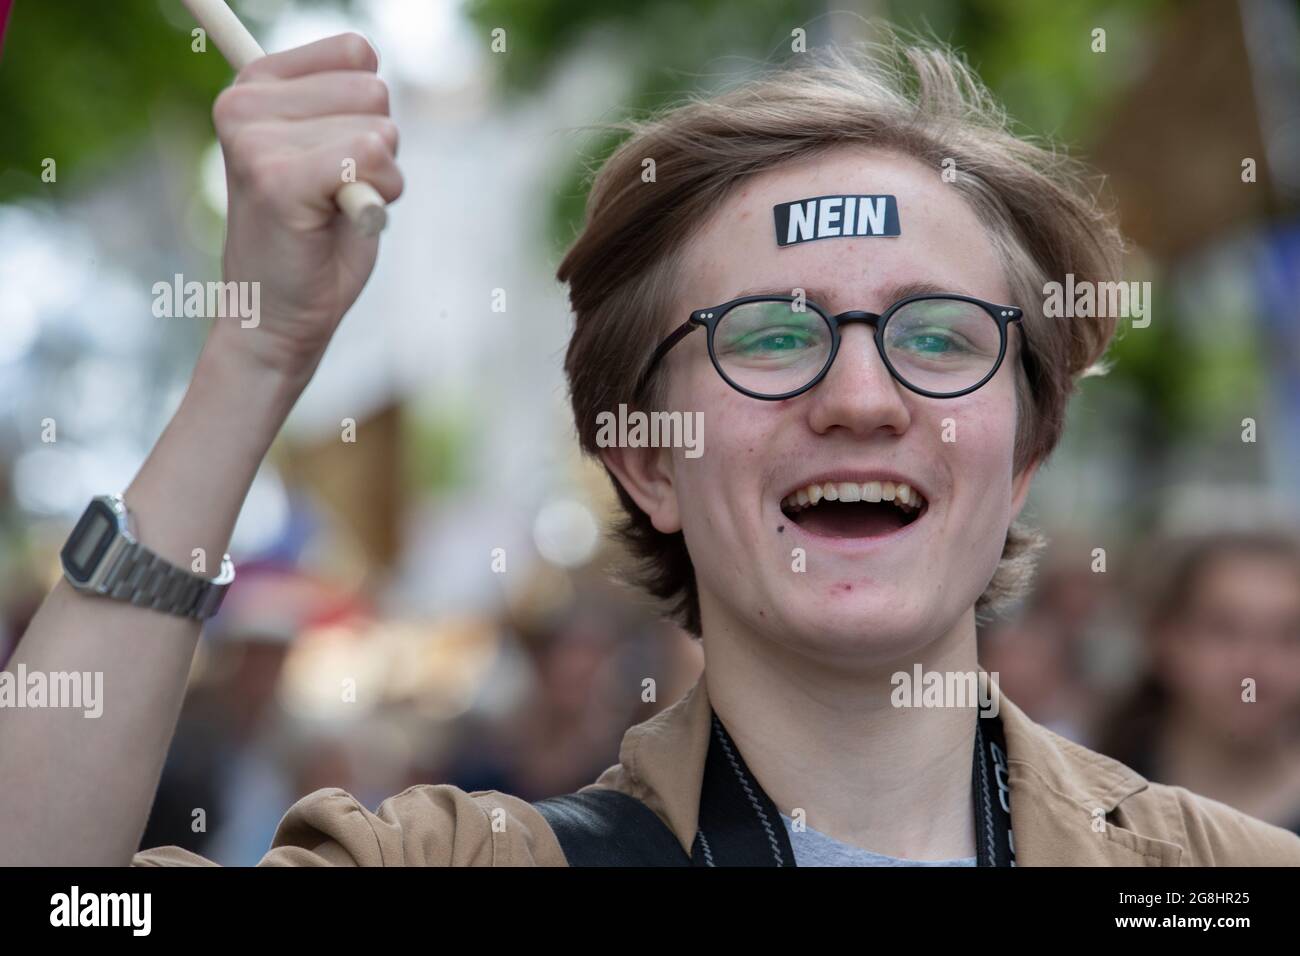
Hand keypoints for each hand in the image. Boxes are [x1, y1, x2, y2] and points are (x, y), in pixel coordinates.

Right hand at [210, 33, 403, 376]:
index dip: (371, 111)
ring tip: (336, 210)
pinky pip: (370, 157)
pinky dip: (377, 198)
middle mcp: (242, 102)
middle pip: (375, 90)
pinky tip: (342, 222)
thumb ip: (343, 101)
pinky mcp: (277, 179)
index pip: (357, 52)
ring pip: (380, 130)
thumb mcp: (329, 150)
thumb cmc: (316, 238)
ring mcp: (255, 140)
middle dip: (380, 149)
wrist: (279, 317)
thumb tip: (367, 54)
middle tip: (339, 192)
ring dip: (380, 180)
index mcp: (252, 84)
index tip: (339, 152)